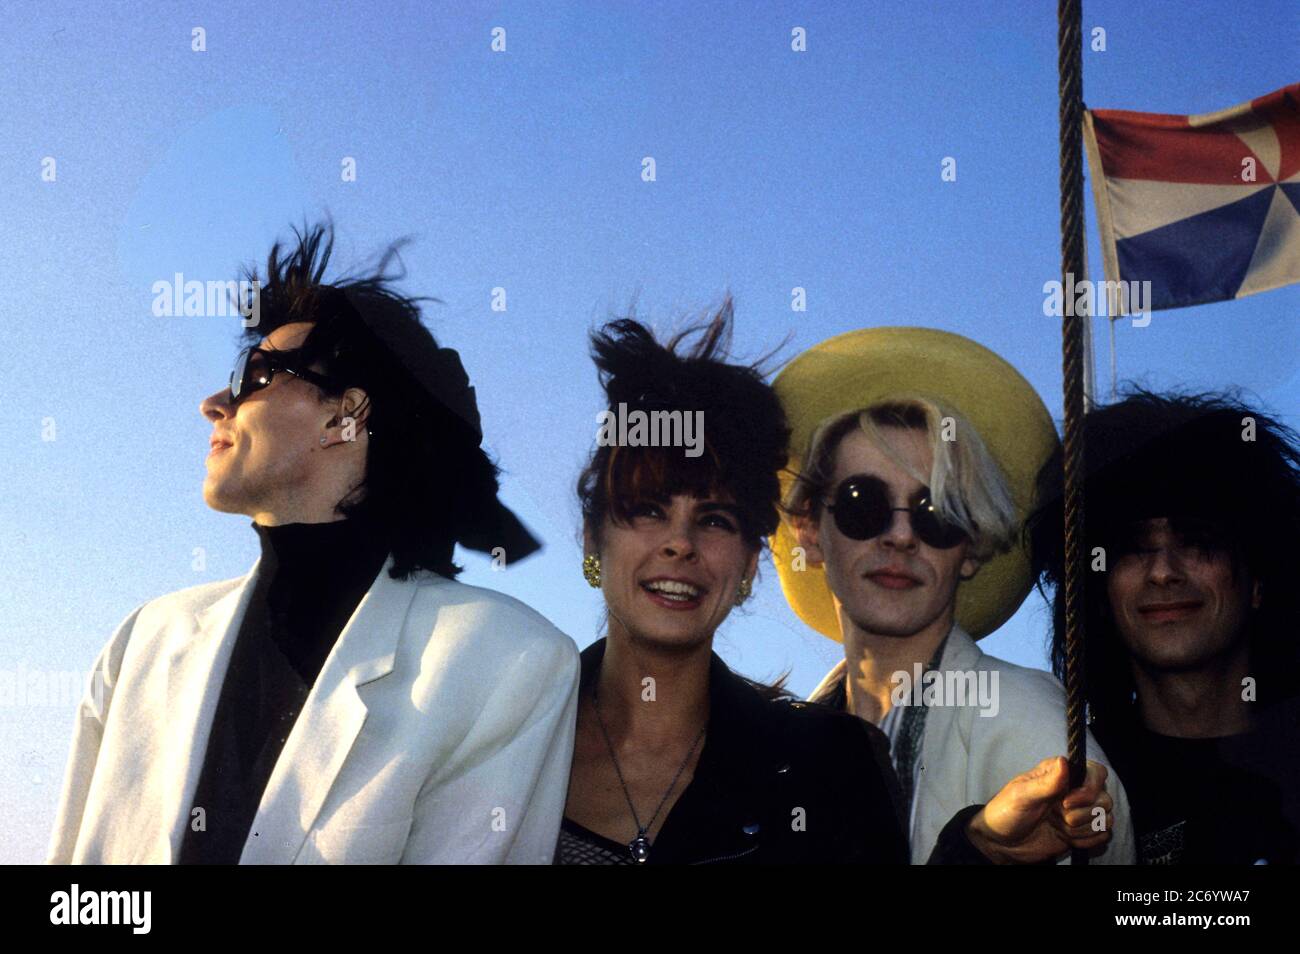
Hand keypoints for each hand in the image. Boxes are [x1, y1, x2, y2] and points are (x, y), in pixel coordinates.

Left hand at [965, 756, 1113, 863]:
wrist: (1003, 844)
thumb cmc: (1007, 812)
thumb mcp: (1021, 795)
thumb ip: (1046, 782)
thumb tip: (1064, 761)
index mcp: (1061, 774)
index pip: (1096, 772)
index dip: (1089, 788)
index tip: (1067, 802)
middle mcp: (1075, 790)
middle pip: (1104, 798)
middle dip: (1081, 813)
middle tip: (1056, 816)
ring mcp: (1081, 812)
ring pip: (1106, 818)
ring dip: (1081, 828)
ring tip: (1057, 826)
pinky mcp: (1083, 831)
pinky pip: (1103, 835)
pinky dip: (1085, 840)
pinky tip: (1065, 837)